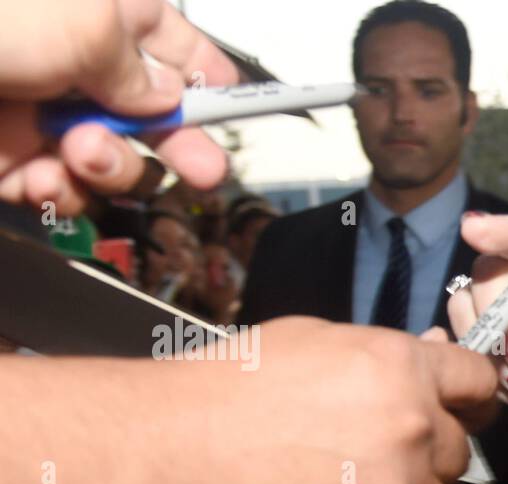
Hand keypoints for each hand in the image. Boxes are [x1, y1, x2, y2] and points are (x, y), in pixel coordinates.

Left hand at [0, 0, 237, 216]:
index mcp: (99, 14)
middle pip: (155, 117)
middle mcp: (76, 66)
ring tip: (81, 151)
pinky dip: (64, 193)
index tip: (239, 100)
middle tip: (205, 171)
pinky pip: (70, 193)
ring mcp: (47, 116)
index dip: (206, 72)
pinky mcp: (18, 161)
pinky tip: (43, 176)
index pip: (170, 40)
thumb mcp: (82, 24)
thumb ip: (136, 68)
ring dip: (113, 169)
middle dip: (183, 147)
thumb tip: (165, 97)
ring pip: (119, 165)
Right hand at [152, 317, 498, 483]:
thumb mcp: (310, 342)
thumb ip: (378, 360)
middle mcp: (412, 426)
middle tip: (371, 461)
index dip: (469, 402)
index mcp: (399, 367)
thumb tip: (417, 370)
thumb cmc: (219, 392)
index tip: (462, 415)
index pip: (480, 384)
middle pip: (459, 453)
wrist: (161, 454)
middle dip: (426, 458)